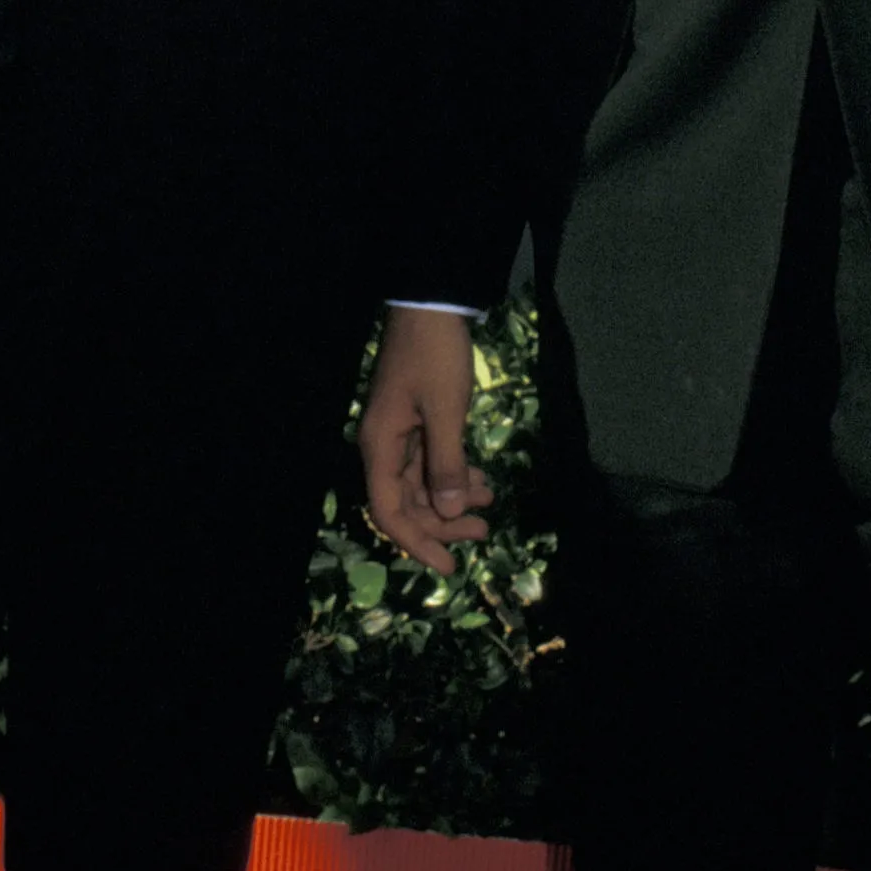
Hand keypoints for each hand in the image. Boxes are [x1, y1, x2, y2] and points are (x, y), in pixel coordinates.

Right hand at [357, 305, 492, 575]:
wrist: (431, 304)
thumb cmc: (435, 356)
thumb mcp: (446, 411)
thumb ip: (447, 465)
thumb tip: (449, 513)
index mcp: (381, 447)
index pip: (389, 512)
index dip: (417, 543)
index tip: (448, 566)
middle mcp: (384, 446)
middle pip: (407, 503)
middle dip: (443, 523)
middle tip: (483, 531)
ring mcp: (400, 434)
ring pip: (422, 484)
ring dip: (453, 499)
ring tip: (490, 501)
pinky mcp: (416, 421)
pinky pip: (431, 462)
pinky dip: (454, 474)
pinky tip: (480, 478)